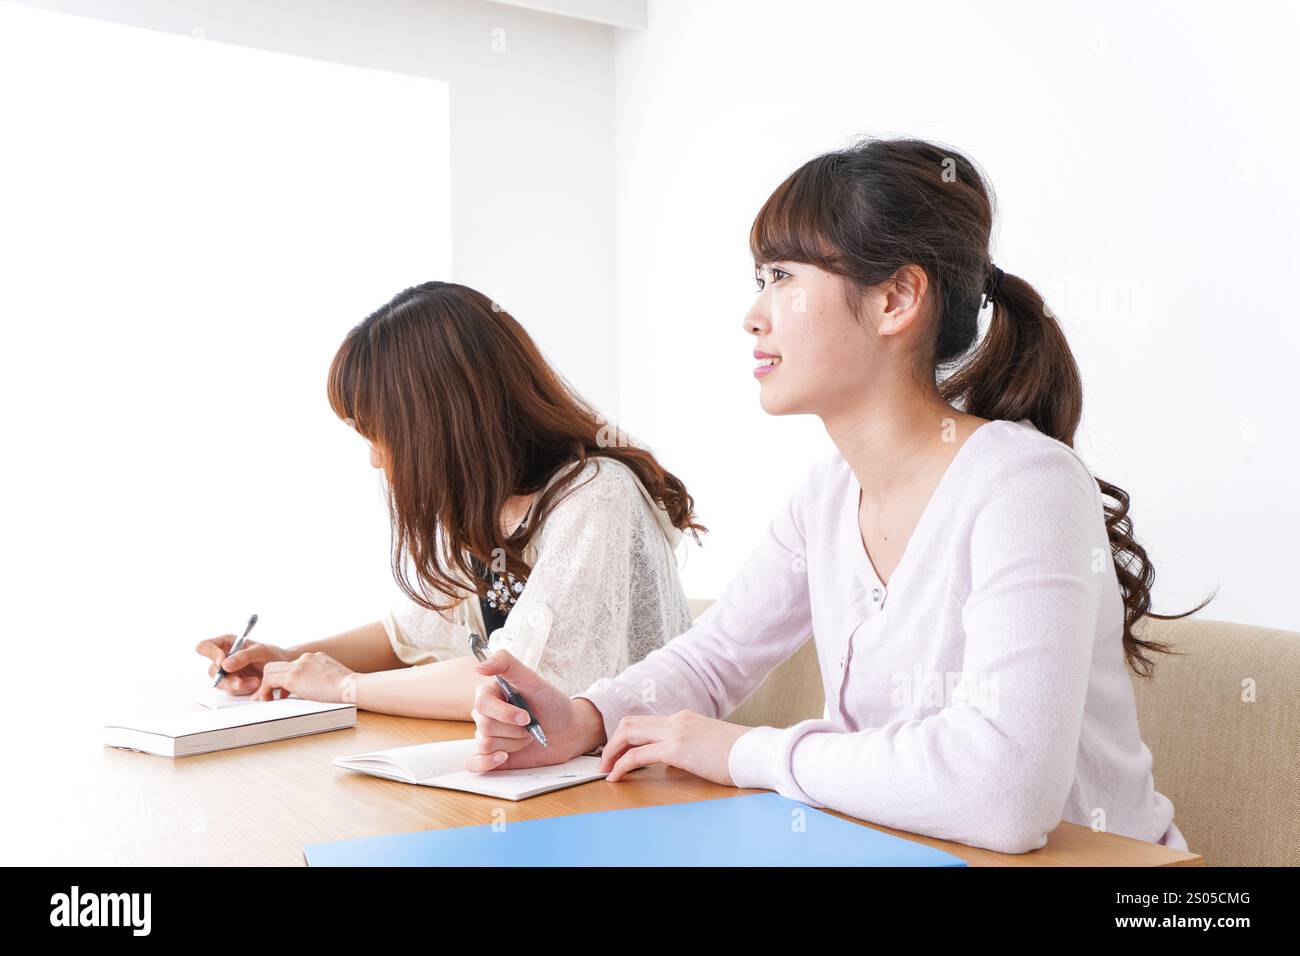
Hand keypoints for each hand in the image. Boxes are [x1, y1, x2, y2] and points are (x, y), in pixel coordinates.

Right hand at [196, 633, 291, 694]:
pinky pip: (231, 691)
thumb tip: (224, 665)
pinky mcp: (232, 685)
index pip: (204, 646)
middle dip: (227, 678)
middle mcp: (223, 658)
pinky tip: (256, 685)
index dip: (210, 654)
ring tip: (256, 682)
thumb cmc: (272, 654)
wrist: (282, 670)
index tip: (222, 662)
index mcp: (226, 643)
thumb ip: (244, 655)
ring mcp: (226, 673)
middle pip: (211, 670)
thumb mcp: (261, 651)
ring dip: (237, 685)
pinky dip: (244, 689)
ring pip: (220, 683)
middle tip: (240, 682)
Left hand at [251, 651, 355, 702]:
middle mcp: (305, 658)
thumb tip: (320, 686)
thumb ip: (324, 676)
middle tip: (269, 694)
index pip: (293, 665)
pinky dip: (265, 691)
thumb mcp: (335, 676)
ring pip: (269, 670)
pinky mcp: (293, 677)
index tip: (284, 691)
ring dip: (265, 685)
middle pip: (277, 664)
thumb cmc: (349, 687)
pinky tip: (267, 700)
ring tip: (266, 699)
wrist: (351, 686)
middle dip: (270, 679)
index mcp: (316, 657)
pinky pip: (270, 681)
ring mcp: (298, 666)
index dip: (286, 678)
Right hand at [464, 650, 604, 772]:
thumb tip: (479, 666)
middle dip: (514, 730)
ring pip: (485, 744)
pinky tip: (503, 757)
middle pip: (484, 726)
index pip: (482, 704)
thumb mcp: (533, 680)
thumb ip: (507, 664)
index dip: (505, 713)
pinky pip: (473, 763)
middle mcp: (484, 714)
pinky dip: (487, 762)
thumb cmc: (551, 704)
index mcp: (490, 693)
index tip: (527, 716)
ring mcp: (487, 735)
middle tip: (530, 725)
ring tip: (526, 737)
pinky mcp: (490, 755)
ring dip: (513, 743)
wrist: (566, 730)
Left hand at [599, 710, 749, 785]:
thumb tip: (672, 762)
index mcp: (684, 718)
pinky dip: (622, 765)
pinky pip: (638, 755)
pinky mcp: (677, 748)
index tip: (616, 752)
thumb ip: (687, 749)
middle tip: (604, 762)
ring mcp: (676, 731)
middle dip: (612, 742)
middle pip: (630, 723)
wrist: (756, 752)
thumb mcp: (707, 747)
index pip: (645, 722)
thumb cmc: (738, 754)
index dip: (626, 736)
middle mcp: (676, 720)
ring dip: (612, 751)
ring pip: (628, 733)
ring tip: (605, 769)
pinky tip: (616, 776)